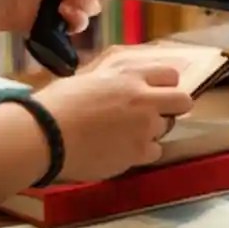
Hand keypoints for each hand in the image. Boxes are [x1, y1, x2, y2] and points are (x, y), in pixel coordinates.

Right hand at [34, 61, 193, 181]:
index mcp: (130, 75)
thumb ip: (117, 74)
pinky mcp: (139, 152)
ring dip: (152, 131)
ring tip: (124, 134)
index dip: (164, 85)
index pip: (171, 74)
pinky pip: (155, 152)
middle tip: (154, 115)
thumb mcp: (90, 76)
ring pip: (167, 128)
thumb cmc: (58, 104)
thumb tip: (134, 74)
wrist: (44, 136)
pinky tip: (121, 150)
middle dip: (173, 107)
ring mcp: (145, 127)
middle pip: (184, 101)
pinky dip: (142, 153)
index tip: (154, 93)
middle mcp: (144, 98)